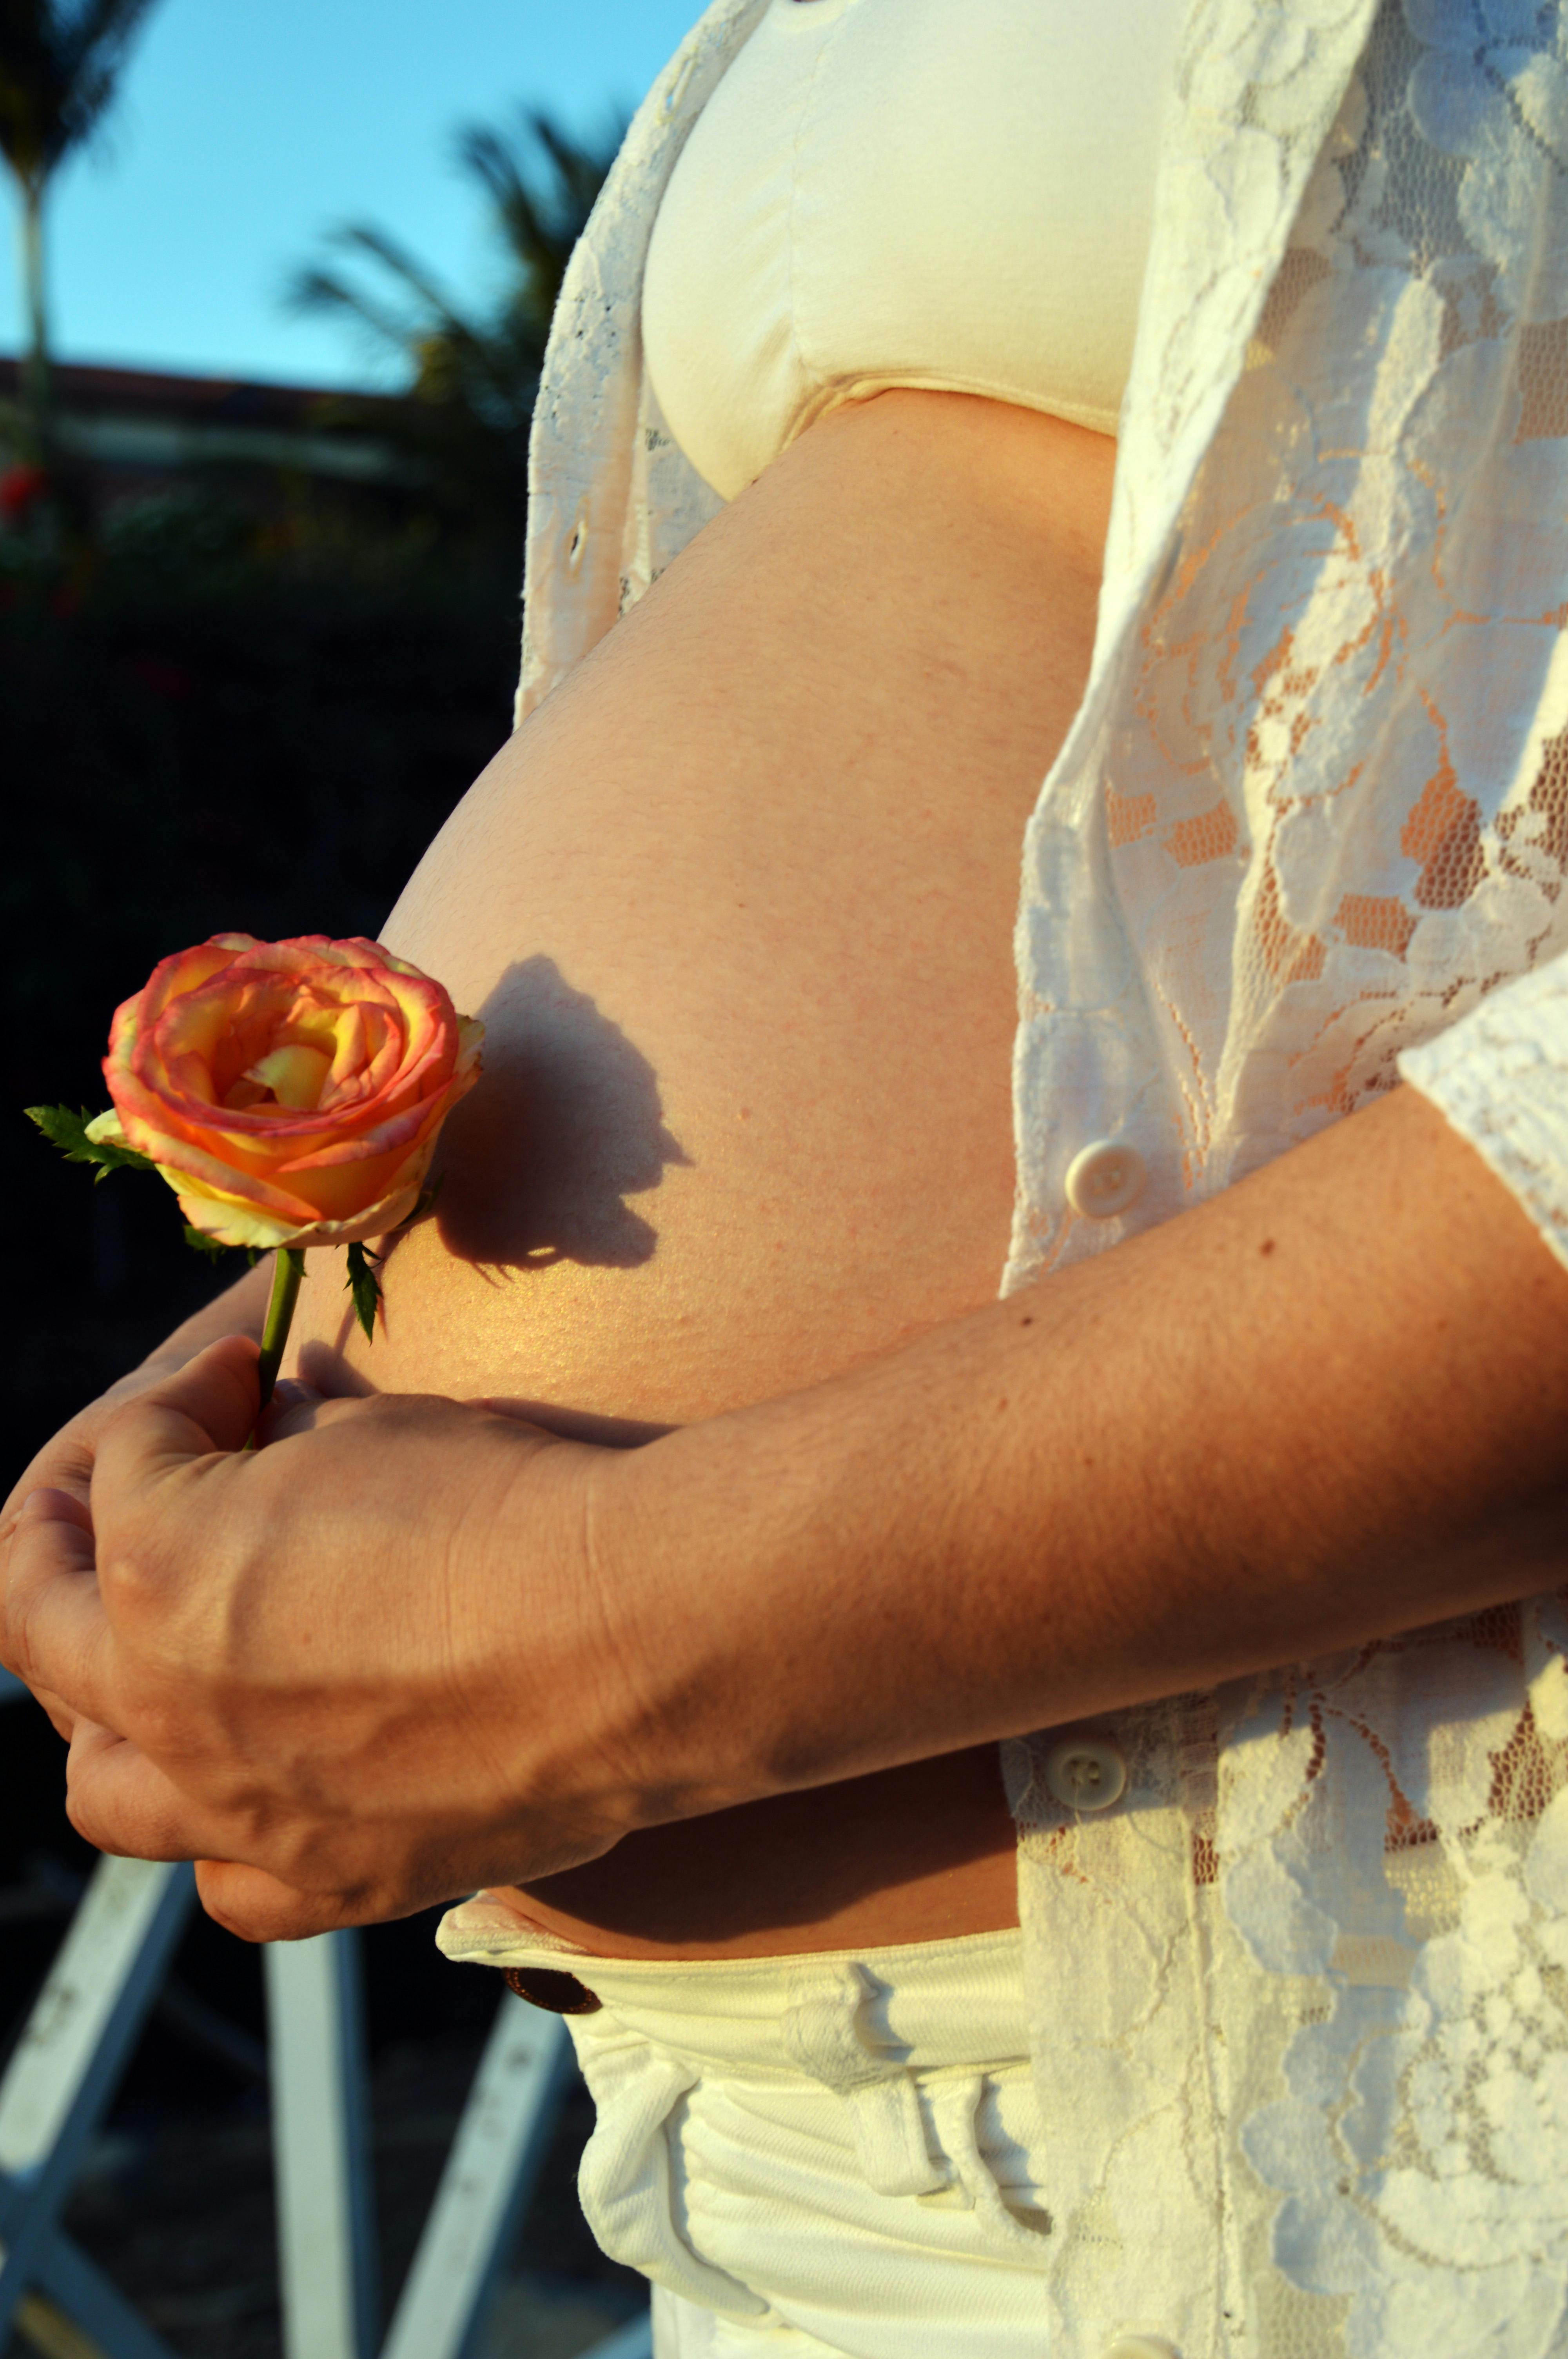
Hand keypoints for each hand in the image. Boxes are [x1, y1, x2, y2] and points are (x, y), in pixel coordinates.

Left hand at [1, 1339, 650, 1940]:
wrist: (646, 1633)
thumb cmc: (518, 1507)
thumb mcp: (374, 1431)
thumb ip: (279, 1448)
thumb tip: (266, 1437)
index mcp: (161, 1565)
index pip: (122, 1462)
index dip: (182, 1398)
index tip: (242, 1374)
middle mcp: (167, 1703)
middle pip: (42, 1624)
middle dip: (67, 1536)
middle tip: (115, 1485)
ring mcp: (241, 1813)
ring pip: (100, 1785)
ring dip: (105, 1710)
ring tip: (147, 1661)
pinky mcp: (333, 1881)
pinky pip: (228, 1883)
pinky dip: (223, 1834)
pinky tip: (264, 1780)